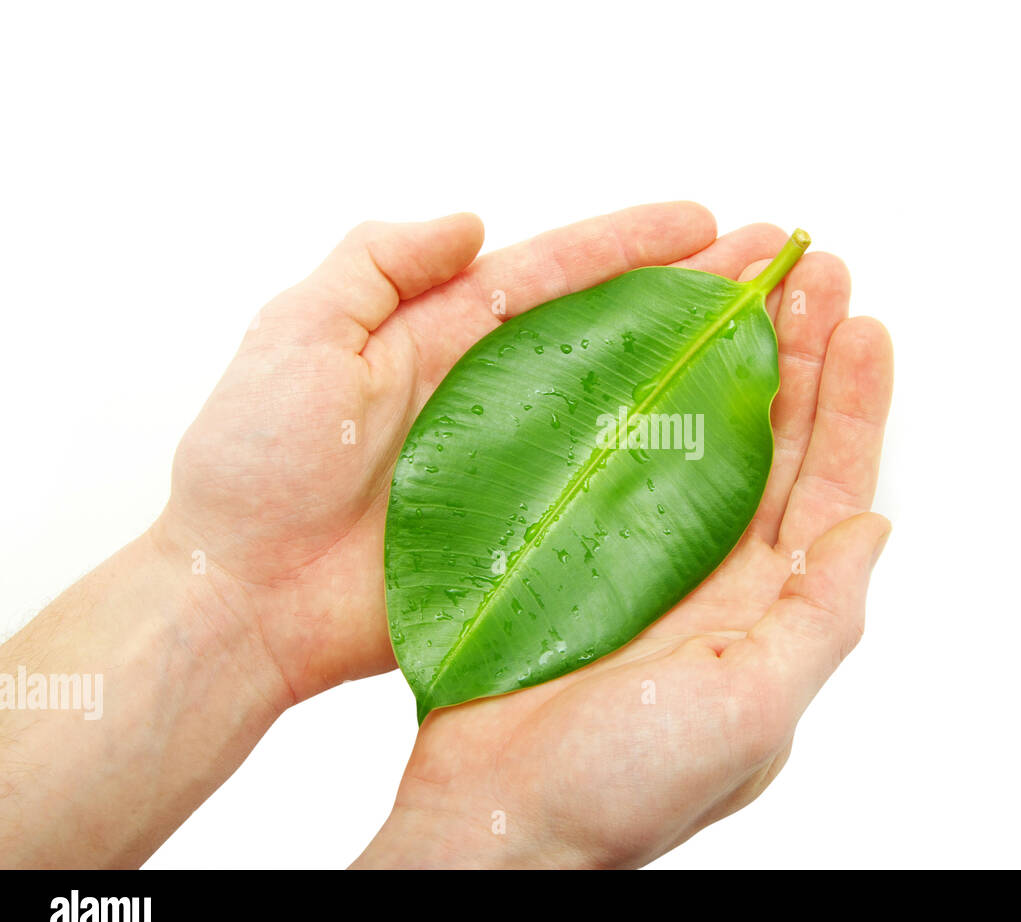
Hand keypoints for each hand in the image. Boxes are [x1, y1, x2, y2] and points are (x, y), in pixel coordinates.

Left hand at [156, 203, 720, 702]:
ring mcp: (516, 470)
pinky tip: (726, 458)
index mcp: (446, 341)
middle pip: (611, 336)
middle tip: (771, 275)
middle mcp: (496, 399)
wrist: (244, 602)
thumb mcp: (298, 336)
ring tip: (775, 348)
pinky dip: (666, 476)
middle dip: (690, 298)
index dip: (628, 247)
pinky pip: (605, 499)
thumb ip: (376, 265)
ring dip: (696, 379)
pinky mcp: (523, 539)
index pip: (555, 278)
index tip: (703, 223)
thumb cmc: (255, 468)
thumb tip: (468, 220)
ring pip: (624, 413)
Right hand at [355, 236, 892, 867]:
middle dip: (797, 359)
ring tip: (744, 289)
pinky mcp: (574, 555)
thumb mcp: (751, 707)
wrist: (496, 822)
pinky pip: (619, 462)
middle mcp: (714, 580)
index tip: (863, 326)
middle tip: (808, 274)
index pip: (825, 489)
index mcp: (766, 612)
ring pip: (699, 443)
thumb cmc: (622, 787)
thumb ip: (821, 617)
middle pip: (771, 448)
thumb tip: (872, 529)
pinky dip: (640, 406)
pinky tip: (647, 354)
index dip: (852, 407)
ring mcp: (643, 563)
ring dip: (726, 367)